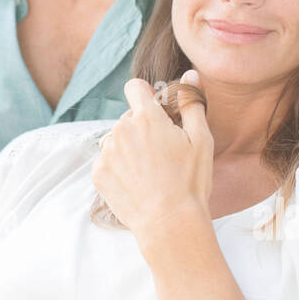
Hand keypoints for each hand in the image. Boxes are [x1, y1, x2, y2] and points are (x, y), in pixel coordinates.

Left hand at [91, 71, 213, 246]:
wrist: (170, 224)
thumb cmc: (190, 182)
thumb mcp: (200, 140)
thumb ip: (191, 103)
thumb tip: (189, 75)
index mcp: (146, 118)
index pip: (135, 87)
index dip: (146, 94)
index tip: (155, 109)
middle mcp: (121, 130)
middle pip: (129, 118)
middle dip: (143, 128)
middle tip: (162, 153)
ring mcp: (107, 152)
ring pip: (118, 140)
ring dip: (129, 148)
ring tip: (150, 172)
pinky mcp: (98, 173)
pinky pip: (108, 161)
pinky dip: (119, 168)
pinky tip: (137, 183)